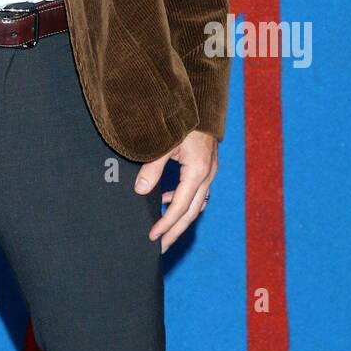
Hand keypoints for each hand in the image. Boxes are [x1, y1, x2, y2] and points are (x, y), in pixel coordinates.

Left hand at [133, 130, 217, 252]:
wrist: (201, 102)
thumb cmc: (182, 120)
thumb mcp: (164, 144)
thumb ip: (152, 168)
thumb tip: (140, 191)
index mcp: (197, 172)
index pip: (180, 207)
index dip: (166, 224)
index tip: (153, 237)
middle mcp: (207, 175)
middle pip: (192, 212)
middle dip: (175, 231)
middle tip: (160, 247)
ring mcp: (209, 171)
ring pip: (196, 204)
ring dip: (180, 219)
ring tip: (164, 231)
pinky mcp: (207, 166)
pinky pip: (197, 192)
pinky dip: (184, 201)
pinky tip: (168, 199)